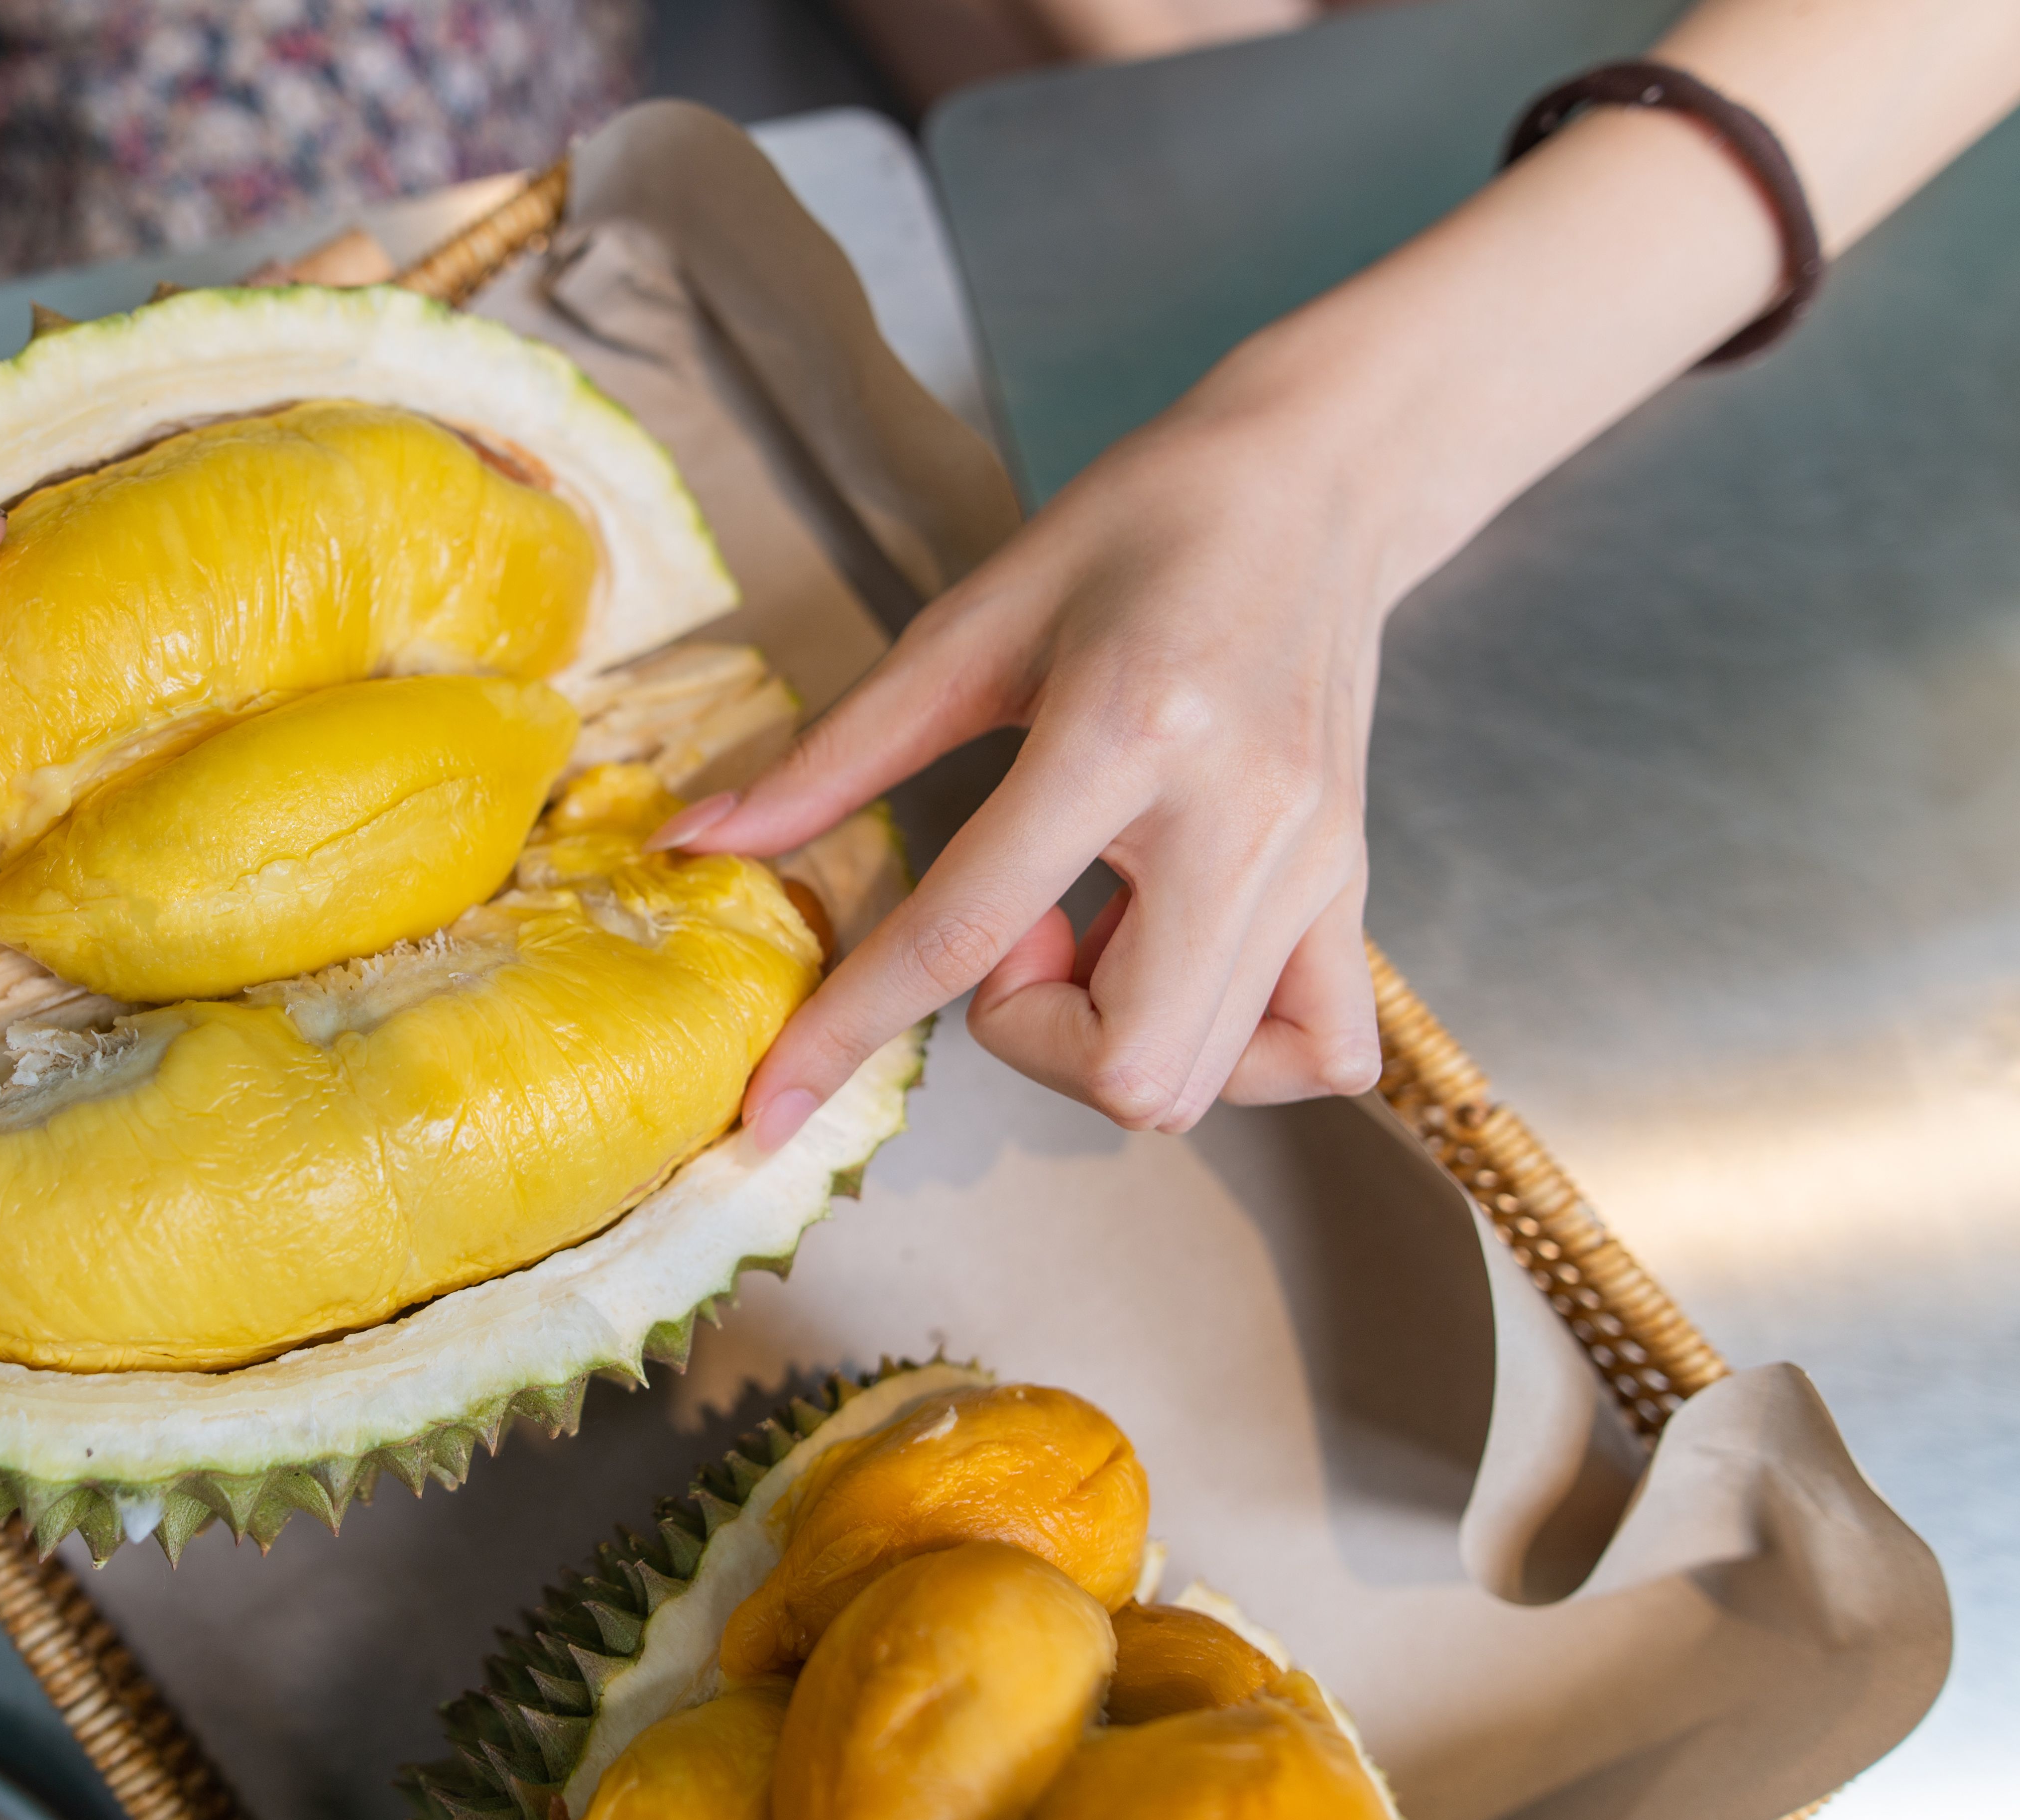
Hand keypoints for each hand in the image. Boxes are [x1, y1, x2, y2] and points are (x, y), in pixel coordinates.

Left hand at [665, 399, 1387, 1142]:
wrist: (1316, 478)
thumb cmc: (1141, 532)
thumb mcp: (971, 623)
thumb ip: (836, 755)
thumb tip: (696, 841)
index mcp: (1121, 734)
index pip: (963, 934)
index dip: (849, 1034)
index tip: (769, 1111)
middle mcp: (1236, 818)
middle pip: (1125, 1067)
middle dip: (1030, 1037)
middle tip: (1023, 927)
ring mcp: (1312, 865)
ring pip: (1200, 1079)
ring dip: (1112, 1036)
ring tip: (1097, 922)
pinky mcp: (1352, 885)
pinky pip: (1314, 1053)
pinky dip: (1227, 1049)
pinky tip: (1179, 957)